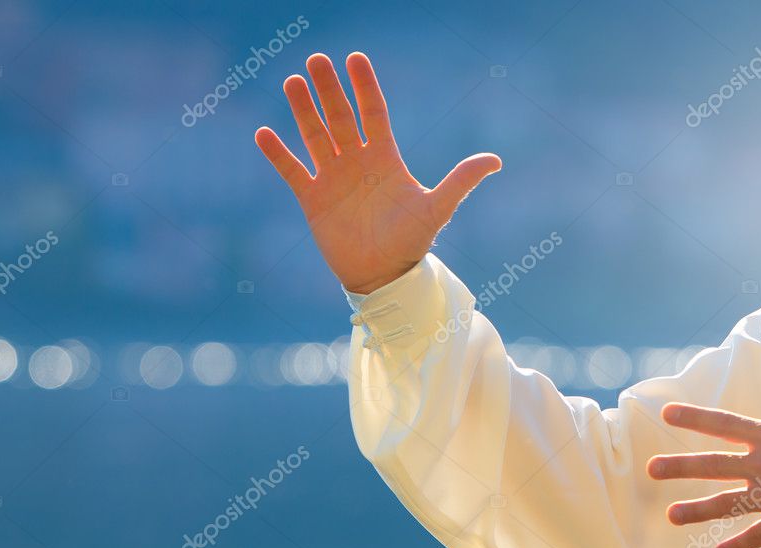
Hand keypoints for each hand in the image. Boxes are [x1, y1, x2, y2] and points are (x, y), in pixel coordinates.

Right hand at [254, 52, 502, 293]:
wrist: (383, 277)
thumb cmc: (411, 243)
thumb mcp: (438, 209)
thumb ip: (461, 181)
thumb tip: (497, 160)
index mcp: (385, 158)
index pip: (373, 112)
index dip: (365, 86)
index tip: (355, 58)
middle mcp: (357, 162)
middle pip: (340, 116)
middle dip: (329, 89)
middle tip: (317, 58)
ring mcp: (333, 178)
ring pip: (314, 136)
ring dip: (303, 110)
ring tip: (293, 81)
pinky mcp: (312, 199)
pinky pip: (292, 171)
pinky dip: (278, 154)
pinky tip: (264, 133)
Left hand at [647, 344, 760, 547]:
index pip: (725, 424)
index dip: (694, 417)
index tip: (665, 414)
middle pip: (714, 466)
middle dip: (680, 467)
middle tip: (651, 469)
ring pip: (727, 504)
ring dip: (697, 511)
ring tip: (671, 516)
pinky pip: (757, 537)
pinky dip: (738, 547)